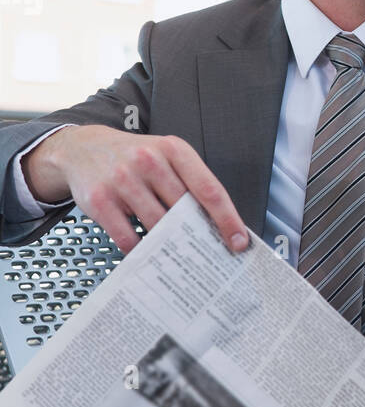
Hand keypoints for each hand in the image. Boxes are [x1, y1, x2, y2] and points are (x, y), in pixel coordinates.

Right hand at [22, 125, 248, 255]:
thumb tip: (216, 226)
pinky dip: (140, 250)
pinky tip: (146, 253)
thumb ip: (188, 184)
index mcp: (173, 150)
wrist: (83, 149)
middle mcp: (149, 161)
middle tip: (208, 257)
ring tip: (177, 256)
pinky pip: (128, 237)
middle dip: (198, 237)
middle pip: (184, 211)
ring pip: (157, 226)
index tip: (239, 242)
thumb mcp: (165, 157)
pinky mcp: (100, 201)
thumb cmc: (133, 158)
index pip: (209, 189)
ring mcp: (122, 180)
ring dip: (169, 245)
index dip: (228, 219)